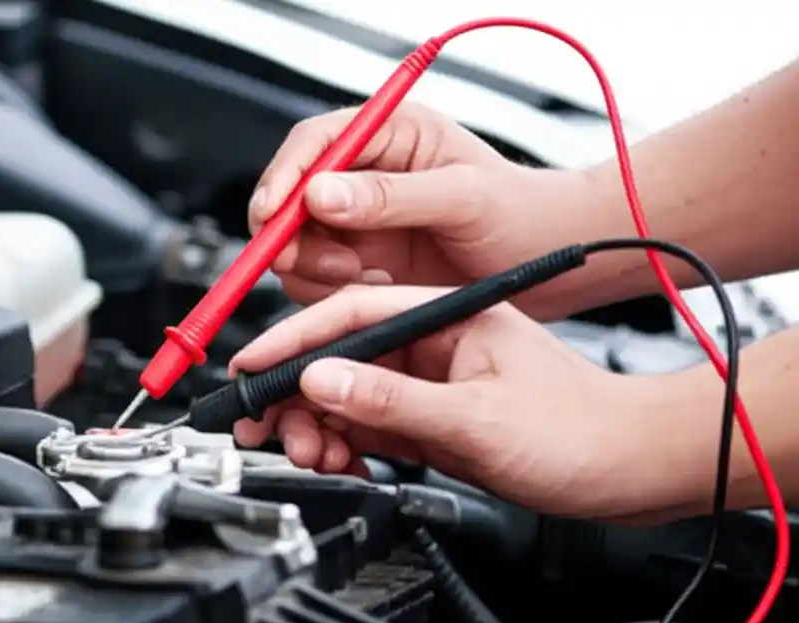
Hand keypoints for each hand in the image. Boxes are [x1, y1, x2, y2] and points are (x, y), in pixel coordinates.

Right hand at [231, 286, 702, 520]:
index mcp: (445, 315)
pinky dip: (344, 446)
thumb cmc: (579, 429)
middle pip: (338, 357)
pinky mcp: (429, 418)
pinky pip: (366, 426)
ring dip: (316, 426)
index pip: (350, 314)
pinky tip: (341, 463)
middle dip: (295, 395)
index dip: (293, 339)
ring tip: (309, 455)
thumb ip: (393, 400)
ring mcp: (428, 382)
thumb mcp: (476, 418)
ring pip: (346, 396)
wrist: (627, 472)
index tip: (253, 367)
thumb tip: (322, 380)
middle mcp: (430, 343)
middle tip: (266, 429)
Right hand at [250, 103, 602, 317]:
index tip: (271, 214)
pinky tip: (373, 286)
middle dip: (290, 232)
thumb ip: (391, 196)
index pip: (315, 144)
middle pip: (291, 197)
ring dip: (315, 265)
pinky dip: (331, 290)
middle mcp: (367, 176)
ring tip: (364, 274)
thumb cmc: (524, 216)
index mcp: (391, 135)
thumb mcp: (463, 198)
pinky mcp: (362, 264)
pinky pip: (316, 278)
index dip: (284, 177)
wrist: (548, 268)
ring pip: (297, 243)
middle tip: (303, 257)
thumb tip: (321, 195)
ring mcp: (361, 223)